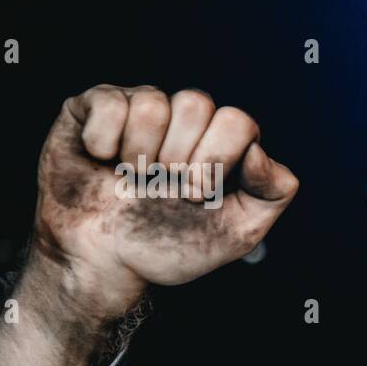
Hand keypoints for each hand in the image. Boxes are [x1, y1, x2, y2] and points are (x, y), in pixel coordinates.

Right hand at [33, 84, 299, 315]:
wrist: (103, 263)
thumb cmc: (169, 247)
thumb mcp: (237, 233)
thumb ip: (273, 193)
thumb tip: (258, 149)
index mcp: (222, 144)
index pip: (237, 121)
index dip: (216, 160)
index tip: (196, 196)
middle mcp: (183, 122)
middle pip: (196, 103)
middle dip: (179, 160)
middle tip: (163, 189)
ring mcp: (140, 110)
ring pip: (151, 102)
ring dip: (140, 154)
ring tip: (133, 180)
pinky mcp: (93, 109)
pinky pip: (108, 102)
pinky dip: (103, 142)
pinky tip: (103, 162)